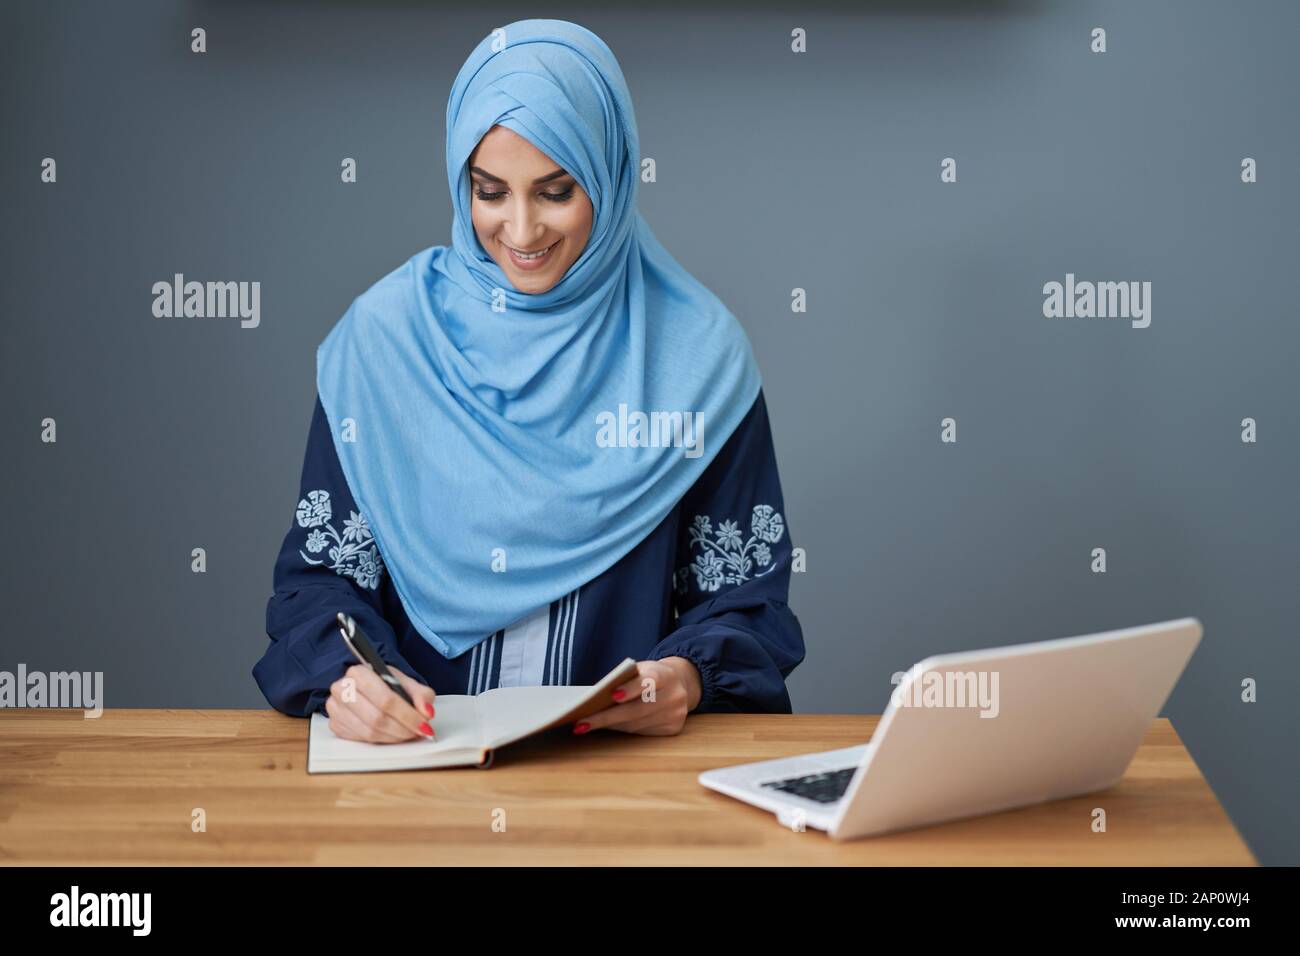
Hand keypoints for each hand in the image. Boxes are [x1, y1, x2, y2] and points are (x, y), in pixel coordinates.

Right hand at [325, 664, 436, 742]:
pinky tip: (392, 734)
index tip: (423, 724)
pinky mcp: (336, 724)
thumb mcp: (406, 683)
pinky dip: (381, 740)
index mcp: (359, 672)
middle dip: (402, 728)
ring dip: (394, 737)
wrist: (367, 687)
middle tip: (417, 731)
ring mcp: (335, 708)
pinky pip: (361, 739)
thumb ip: (421, 695)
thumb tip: (426, 712)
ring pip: (369, 732)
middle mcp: (342, 688)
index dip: (407, 715)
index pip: (386, 699)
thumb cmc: (385, 684)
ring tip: (407, 733)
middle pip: (377, 717)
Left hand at [574, 658, 701, 736]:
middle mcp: (675, 695)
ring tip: (586, 725)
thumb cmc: (650, 675)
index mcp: (666, 675)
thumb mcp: (641, 669)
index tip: (613, 695)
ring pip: (636, 724)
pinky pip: (642, 732)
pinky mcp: (673, 728)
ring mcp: (676, 714)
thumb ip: (624, 679)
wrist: (680, 683)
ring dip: (610, 725)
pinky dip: (622, 729)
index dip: (631, 689)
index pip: (649, 681)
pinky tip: (607, 727)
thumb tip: (595, 699)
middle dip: (607, 717)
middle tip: (582, 723)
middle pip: (637, 709)